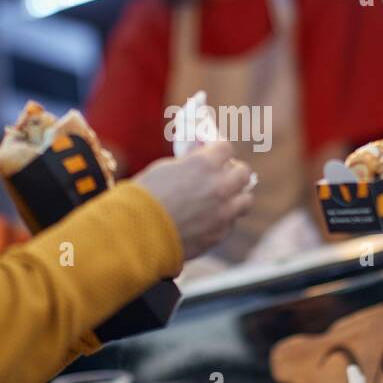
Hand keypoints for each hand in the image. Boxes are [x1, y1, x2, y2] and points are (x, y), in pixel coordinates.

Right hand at [134, 141, 254, 259]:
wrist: (135, 233)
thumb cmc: (144, 197)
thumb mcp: (165, 168)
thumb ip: (189, 164)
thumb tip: (198, 162)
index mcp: (204, 164)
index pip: (226, 148)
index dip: (219, 150)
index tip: (215, 153)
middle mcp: (220, 186)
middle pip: (244, 173)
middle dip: (234, 172)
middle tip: (224, 175)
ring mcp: (223, 212)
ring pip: (246, 200)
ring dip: (237, 197)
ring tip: (224, 199)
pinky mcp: (219, 234)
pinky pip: (231, 222)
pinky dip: (224, 219)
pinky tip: (210, 219)